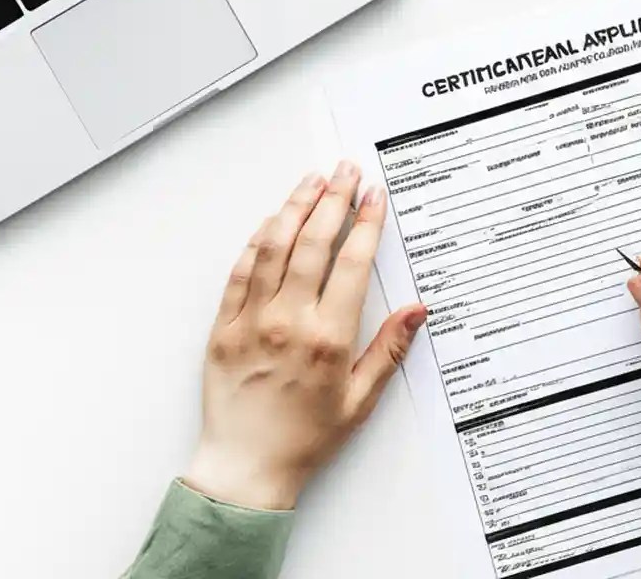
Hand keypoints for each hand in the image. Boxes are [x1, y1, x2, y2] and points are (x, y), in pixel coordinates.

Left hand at [184, 162, 426, 509]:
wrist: (245, 468)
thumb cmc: (304, 439)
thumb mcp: (360, 399)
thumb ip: (389, 349)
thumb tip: (417, 310)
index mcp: (328, 338)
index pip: (351, 262)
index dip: (365, 223)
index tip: (374, 197)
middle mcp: (288, 321)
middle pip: (312, 243)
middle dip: (333, 199)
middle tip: (346, 172)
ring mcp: (251, 321)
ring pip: (273, 247)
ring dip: (294, 208)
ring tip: (311, 182)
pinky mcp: (222, 327)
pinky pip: (240, 271)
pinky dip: (257, 241)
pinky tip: (271, 223)